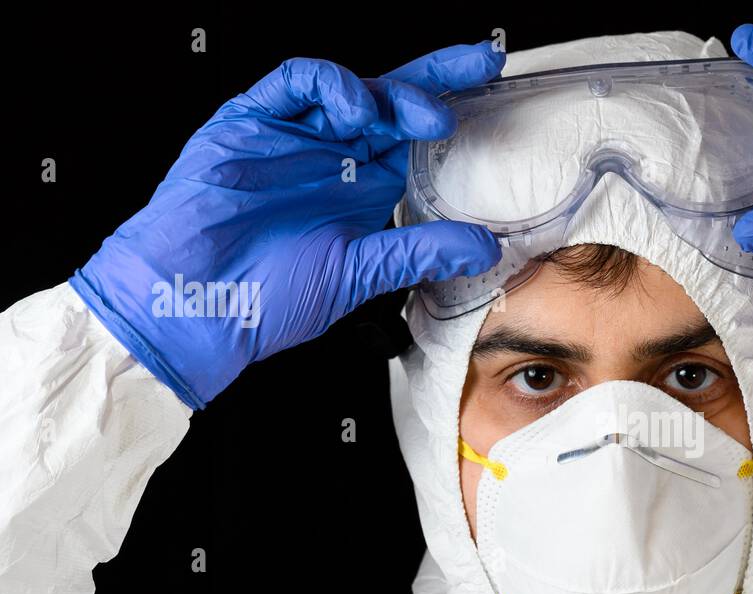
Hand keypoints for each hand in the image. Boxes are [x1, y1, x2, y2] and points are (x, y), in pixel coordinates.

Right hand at [70, 42, 504, 408]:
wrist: (195, 304)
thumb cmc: (266, 296)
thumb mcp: (360, 274)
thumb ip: (420, 252)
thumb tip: (485, 247)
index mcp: (362, 189)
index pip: (416, 139)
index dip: (452, 110)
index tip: (493, 88)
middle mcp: (332, 156)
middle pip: (393, 101)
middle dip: (437, 79)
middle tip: (480, 66)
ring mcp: (294, 136)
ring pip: (351, 87)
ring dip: (392, 92)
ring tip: (420, 116)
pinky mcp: (251, 120)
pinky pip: (296, 81)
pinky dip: (333, 85)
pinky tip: (357, 108)